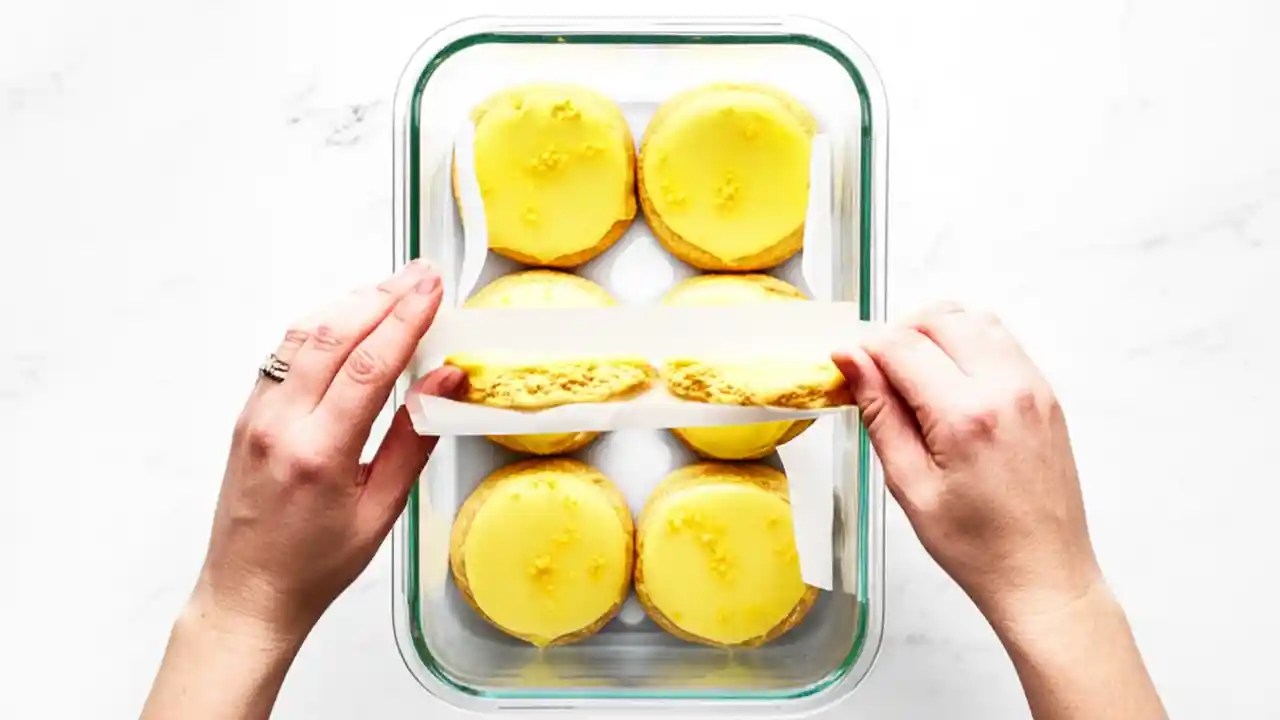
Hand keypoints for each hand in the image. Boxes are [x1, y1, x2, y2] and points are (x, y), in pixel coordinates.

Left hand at [196, 259, 463, 643]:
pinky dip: (323, 326)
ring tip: (393, 288)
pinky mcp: (248, 414)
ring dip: (351, 304)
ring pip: (304, 335)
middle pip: (334, 334)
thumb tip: (445, 381)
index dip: (405, 319)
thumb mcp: (381, 509)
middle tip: (421, 274)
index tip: (433, 289)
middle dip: (382, 297)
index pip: (368, 365)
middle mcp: (279, 425)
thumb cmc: (315, 563)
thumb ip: (414, 439)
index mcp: (317, 453)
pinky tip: (350, 320)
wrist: (249, 592)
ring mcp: (256, 415)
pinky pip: (285, 354)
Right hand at [834, 304, 1099, 626]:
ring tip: (913, 373)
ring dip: (936, 332)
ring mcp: (1033, 387)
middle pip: (941, 318)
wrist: (1043, 574)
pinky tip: (949, 383)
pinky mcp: (1046, 394)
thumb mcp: (909, 484)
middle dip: (900, 333)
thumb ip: (879, 413)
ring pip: (975, 320)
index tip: (846, 362)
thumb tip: (851, 361)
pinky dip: (968, 345)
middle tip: (877, 370)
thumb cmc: (976, 545)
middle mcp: (1006, 389)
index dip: (865, 348)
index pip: (903, 346)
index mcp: (967, 416)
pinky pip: (1002, 342)